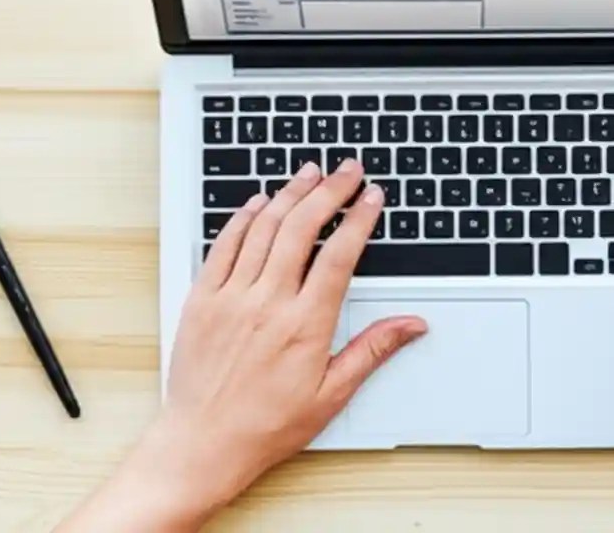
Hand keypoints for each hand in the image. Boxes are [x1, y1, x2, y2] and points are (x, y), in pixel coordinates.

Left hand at [58, 160, 425, 531]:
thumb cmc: (266, 426)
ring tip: (310, 173)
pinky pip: (223, 245)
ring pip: (263, 227)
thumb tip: (411, 325)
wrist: (203, 444)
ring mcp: (231, 298)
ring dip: (289, 193)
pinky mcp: (202, 300)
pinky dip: (243, 217)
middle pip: (303, 227)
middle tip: (347, 170)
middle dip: (330, 191)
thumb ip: (373, 349)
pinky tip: (258, 202)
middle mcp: (267, 303)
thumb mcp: (332, 393)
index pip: (340, 254)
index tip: (372, 196)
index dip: (359, 218)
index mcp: (305, 325)